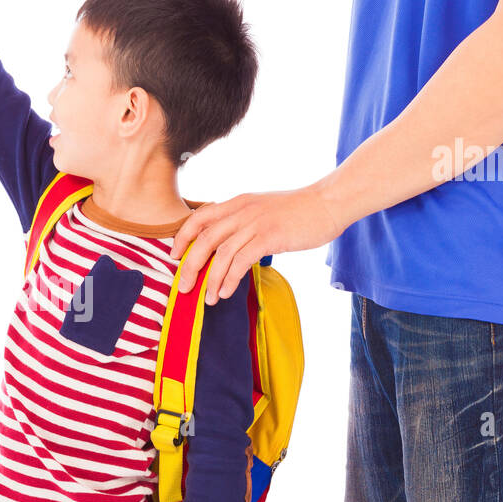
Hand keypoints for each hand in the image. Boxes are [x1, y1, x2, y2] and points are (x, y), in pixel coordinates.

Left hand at [169, 185, 345, 302]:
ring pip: (220, 253)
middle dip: (189, 265)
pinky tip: (225, 293)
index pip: (200, 217)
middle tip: (183, 287)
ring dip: (210, 279)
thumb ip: (246, 222)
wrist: (329, 202)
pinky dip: (229, 279)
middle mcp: (242, 211)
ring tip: (207, 299)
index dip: (182, 236)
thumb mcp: (265, 209)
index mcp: (238, 203)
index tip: (174, 255)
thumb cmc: (300, 210)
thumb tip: (231, 245)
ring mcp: (255, 223)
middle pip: (204, 238)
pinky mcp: (270, 236)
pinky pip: (241, 261)